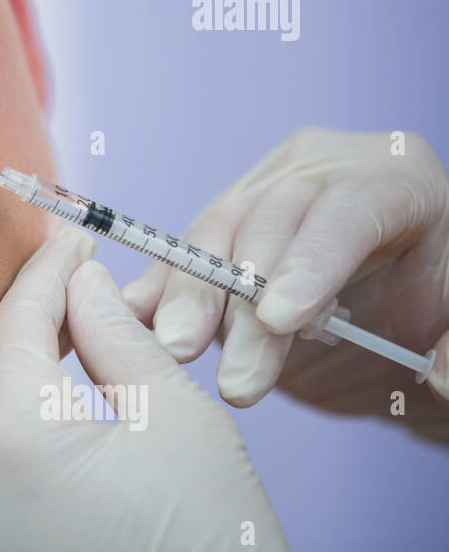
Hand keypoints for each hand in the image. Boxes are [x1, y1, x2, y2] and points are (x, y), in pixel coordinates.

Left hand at [0, 226, 294, 551]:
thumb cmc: (207, 540)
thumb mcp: (175, 416)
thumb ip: (114, 333)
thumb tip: (80, 278)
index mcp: (19, 433)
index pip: (15, 320)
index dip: (46, 272)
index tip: (71, 245)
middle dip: (23, 326)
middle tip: (70, 299)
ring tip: (46, 364)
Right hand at [121, 128, 448, 441]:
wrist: (398, 328)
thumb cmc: (435, 315)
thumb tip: (439, 377)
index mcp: (395, 178)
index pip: (348, 206)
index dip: (309, 259)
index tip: (281, 319)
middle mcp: (320, 174)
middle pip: (267, 224)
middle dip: (242, 300)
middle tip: (236, 373)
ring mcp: (260, 198)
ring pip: (212, 239)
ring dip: (190, 301)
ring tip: (177, 352)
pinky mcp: (217, 234)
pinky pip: (176, 259)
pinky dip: (154, 292)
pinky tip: (133, 319)